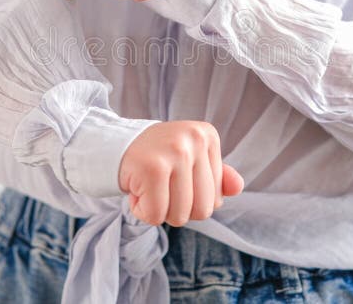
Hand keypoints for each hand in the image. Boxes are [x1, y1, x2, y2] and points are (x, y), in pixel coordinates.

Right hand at [118, 121, 244, 226]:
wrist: (114, 146)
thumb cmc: (157, 157)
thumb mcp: (190, 160)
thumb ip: (217, 176)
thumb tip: (238, 187)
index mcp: (208, 136)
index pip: (216, 198)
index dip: (191, 198)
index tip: (173, 177)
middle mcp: (194, 139)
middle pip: (203, 210)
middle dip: (178, 209)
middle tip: (161, 187)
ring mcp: (174, 151)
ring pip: (180, 215)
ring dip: (159, 210)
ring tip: (148, 186)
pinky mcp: (152, 167)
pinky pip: (156, 214)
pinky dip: (142, 211)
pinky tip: (136, 190)